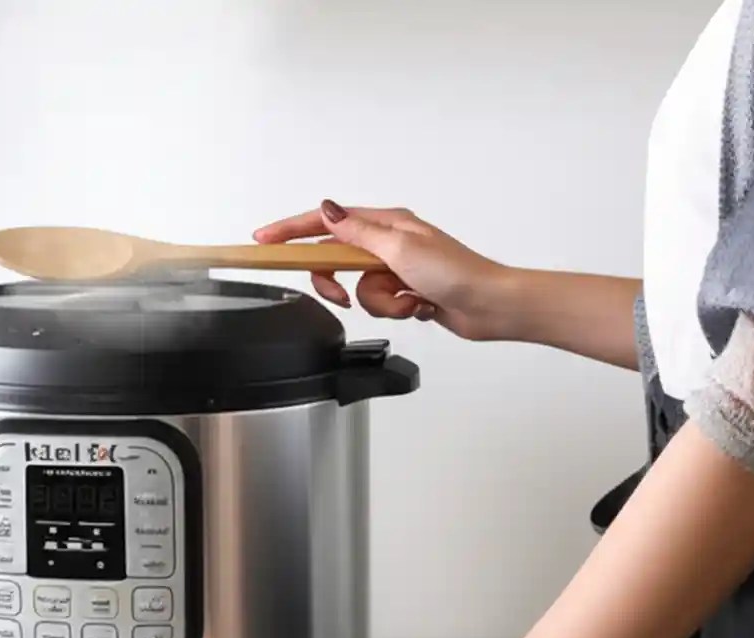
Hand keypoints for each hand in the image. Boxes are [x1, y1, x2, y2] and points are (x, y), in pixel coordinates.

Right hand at [254, 199, 512, 339]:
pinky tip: (418, 306)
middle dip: (340, 283)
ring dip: (379, 302)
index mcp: (385, 222)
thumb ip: (356, 232)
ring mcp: (395, 269)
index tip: (263, 241)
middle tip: (345, 295)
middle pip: (335, 260)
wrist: (490, 305)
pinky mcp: (403, 292)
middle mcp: (387, 242)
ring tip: (406, 301)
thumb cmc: (457, 272)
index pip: (325, 223)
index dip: (290, 231)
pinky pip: (378, 304)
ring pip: (358, 288)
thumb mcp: (399, 248)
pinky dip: (396, 310)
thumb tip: (327, 210)